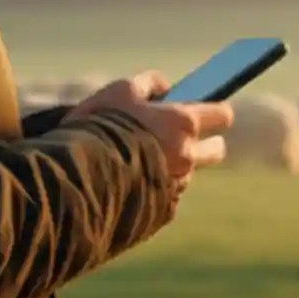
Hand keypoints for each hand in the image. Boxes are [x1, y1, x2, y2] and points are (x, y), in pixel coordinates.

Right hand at [62, 70, 234, 191]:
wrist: (76, 182)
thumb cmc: (97, 129)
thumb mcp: (118, 92)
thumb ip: (147, 84)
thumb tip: (165, 86)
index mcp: (182, 125)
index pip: (221, 114)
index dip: (215, 111)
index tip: (206, 111)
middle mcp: (187, 158)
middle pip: (215, 150)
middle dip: (205, 143)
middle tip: (179, 138)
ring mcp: (176, 188)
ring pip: (186, 174)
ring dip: (172, 167)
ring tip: (137, 161)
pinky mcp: (161, 213)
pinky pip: (165, 197)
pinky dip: (153, 189)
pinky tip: (127, 183)